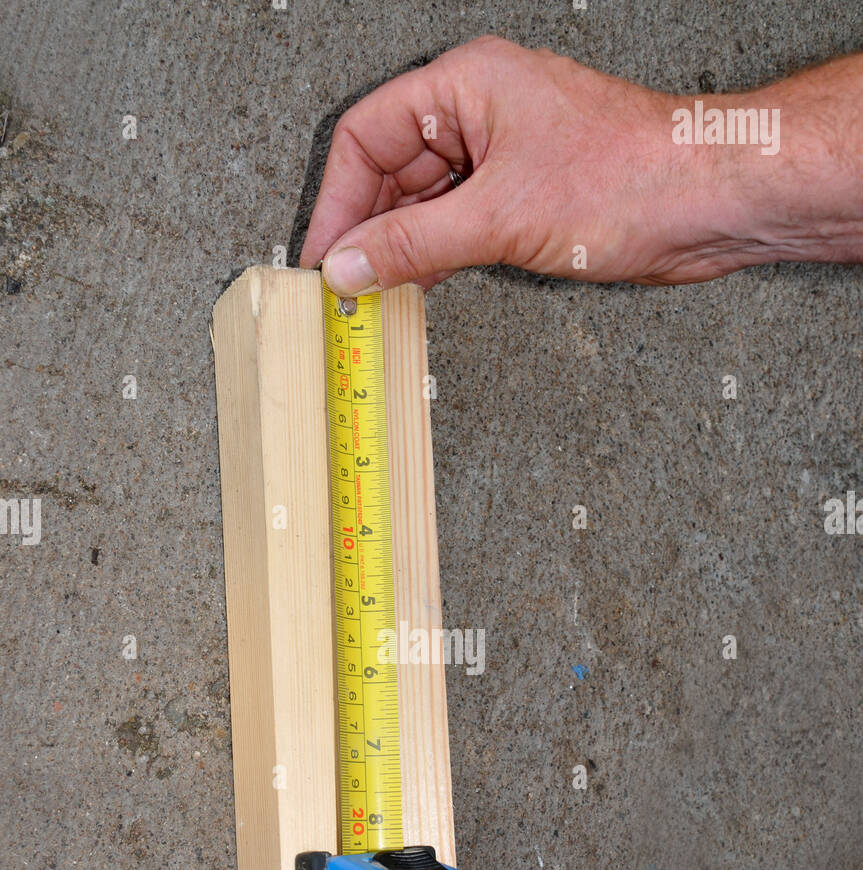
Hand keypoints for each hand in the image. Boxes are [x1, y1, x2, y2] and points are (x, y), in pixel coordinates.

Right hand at [300, 37, 862, 293]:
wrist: (709, 201)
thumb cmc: (631, 176)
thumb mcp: (500, 217)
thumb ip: (415, 245)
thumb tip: (350, 265)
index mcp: (467, 85)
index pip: (368, 134)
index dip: (336, 198)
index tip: (322, 256)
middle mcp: (481, 111)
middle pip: (391, 167)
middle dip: (366, 226)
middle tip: (343, 283)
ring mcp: (505, 153)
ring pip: (425, 199)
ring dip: (400, 246)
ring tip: (375, 291)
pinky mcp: (527, 194)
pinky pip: (459, 221)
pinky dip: (435, 254)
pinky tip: (419, 285)